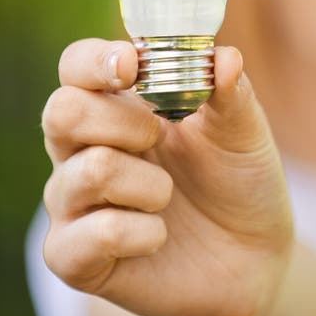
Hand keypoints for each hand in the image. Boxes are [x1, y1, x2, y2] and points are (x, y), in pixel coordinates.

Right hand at [41, 39, 294, 315]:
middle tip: (159, 135)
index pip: (77, 66)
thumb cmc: (238, 181)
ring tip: (169, 195)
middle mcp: (84, 149)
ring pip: (85, 174)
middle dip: (118, 119)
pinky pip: (87, 238)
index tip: (132, 64)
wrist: (254, 258)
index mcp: (118, 106)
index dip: (95, 60)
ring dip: (146, 184)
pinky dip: (138, 233)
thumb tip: (224, 57)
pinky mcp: (77, 258)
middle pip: (61, 111)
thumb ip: (231, 92)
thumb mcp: (244, 132)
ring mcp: (76, 204)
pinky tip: (159, 236)